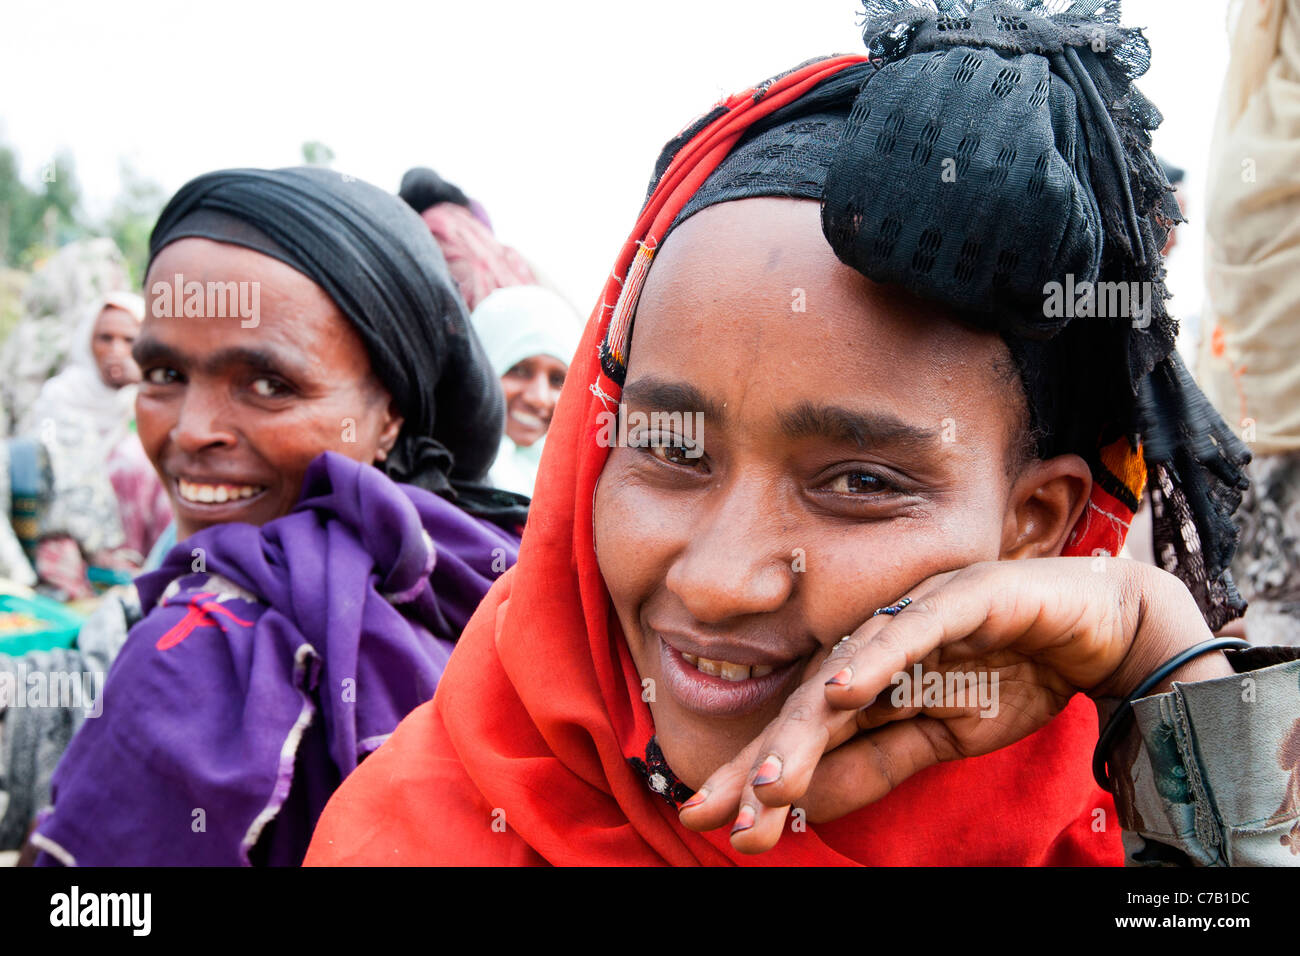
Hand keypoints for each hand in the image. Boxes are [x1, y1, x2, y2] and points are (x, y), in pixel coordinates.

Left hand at [677, 556, 1224, 852]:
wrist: (1097, 630)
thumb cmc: (1012, 676)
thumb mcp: (938, 739)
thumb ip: (876, 765)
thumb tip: (808, 807)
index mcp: (867, 682)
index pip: (802, 735)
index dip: (755, 774)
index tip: (710, 821)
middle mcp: (873, 647)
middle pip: (806, 710)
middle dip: (761, 765)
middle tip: (717, 815)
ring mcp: (909, 618)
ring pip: (843, 675)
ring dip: (804, 729)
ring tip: (767, 779)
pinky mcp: (957, 598)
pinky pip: (909, 632)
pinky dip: (874, 661)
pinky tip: (838, 693)